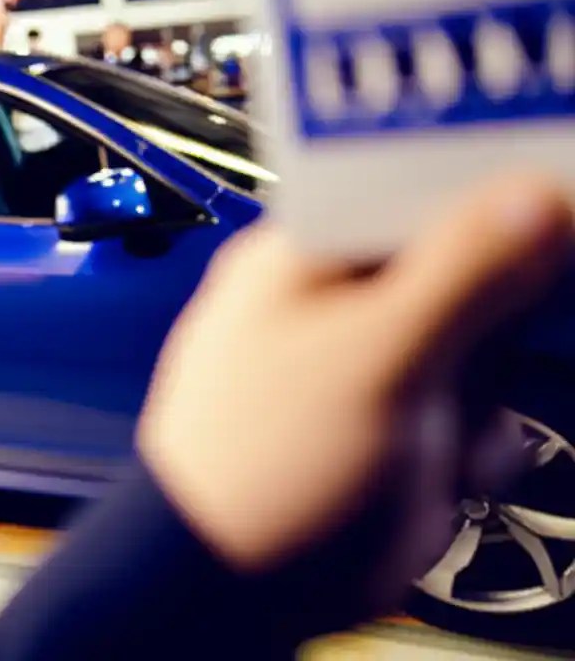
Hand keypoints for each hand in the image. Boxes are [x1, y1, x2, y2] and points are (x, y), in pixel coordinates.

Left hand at [139, 176, 570, 621]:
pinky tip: (456, 463)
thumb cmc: (268, 462)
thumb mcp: (372, 357)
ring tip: (456, 421)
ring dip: (492, 381)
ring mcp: (365, 366)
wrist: (229, 585)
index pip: (413, 186)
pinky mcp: (393, 426)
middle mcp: (333, 301)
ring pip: (478, 338)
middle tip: (489, 342)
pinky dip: (480, 436)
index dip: (492, 189)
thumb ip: (458, 274)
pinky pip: (470, 407)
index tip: (556, 196)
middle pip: (459, 259)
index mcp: (303, 256)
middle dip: (500, 303)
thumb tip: (532, 194)